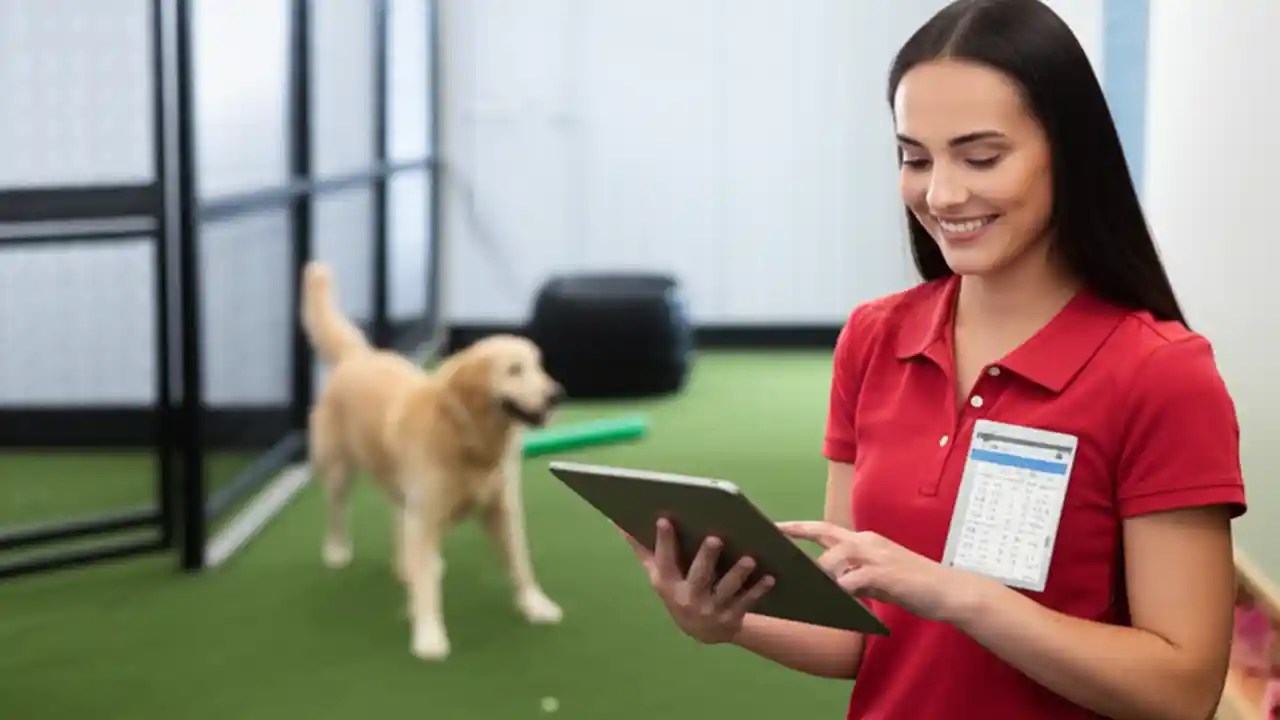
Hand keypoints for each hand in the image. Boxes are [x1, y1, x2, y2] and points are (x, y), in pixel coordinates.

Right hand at [620, 518, 774, 644]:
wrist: (702, 632)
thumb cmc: (677, 591)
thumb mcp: (658, 576)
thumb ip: (641, 549)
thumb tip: (615, 521)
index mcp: (667, 584)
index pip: (664, 560)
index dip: (664, 541)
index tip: (665, 519)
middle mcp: (687, 598)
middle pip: (698, 576)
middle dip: (706, 558)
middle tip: (716, 538)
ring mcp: (710, 609)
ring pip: (726, 590)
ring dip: (738, 575)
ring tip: (749, 559)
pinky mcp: (731, 617)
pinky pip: (747, 602)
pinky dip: (758, 590)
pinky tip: (770, 576)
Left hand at [777, 521, 990, 624]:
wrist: (949, 591)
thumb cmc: (913, 586)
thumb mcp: (878, 579)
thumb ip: (854, 577)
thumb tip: (828, 585)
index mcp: (865, 541)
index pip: (825, 529)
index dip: (798, 527)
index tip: (774, 527)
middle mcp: (867, 542)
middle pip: (824, 533)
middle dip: (796, 535)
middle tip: (769, 543)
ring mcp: (876, 556)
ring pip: (834, 558)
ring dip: (818, 574)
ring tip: (800, 588)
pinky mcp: (885, 574)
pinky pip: (852, 580)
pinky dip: (839, 590)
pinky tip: (830, 601)